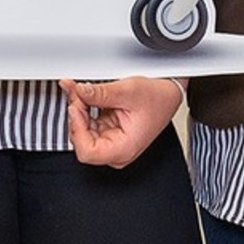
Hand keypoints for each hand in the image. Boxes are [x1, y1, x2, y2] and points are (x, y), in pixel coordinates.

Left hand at [60, 76, 184, 168]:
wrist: (168, 92)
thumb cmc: (158, 98)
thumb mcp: (127, 91)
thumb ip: (99, 93)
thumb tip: (78, 91)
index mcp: (124, 149)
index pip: (86, 152)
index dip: (77, 128)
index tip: (75, 108)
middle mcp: (116, 151)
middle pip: (81, 141)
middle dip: (77, 115)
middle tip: (77, 94)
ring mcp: (111, 142)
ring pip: (81, 131)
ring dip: (78, 109)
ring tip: (81, 91)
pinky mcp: (107, 131)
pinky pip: (87, 123)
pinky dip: (83, 108)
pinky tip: (85, 96)